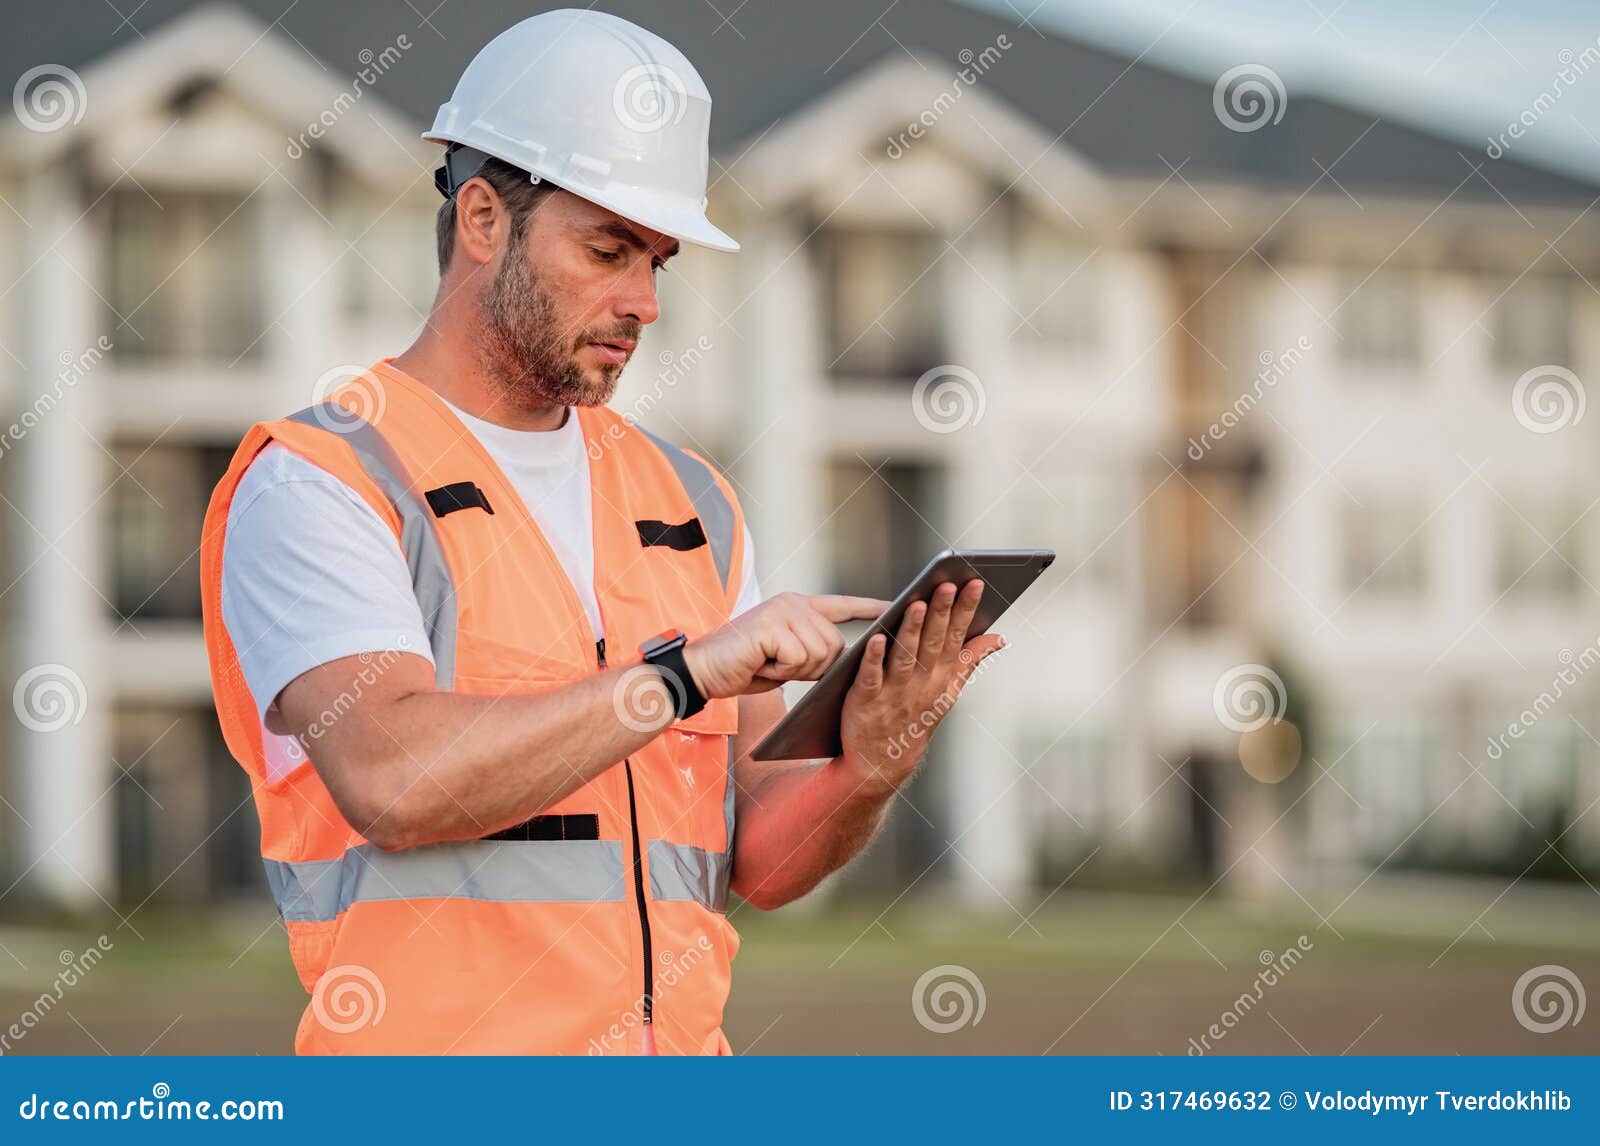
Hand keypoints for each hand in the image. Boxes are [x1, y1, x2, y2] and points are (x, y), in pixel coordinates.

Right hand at [682, 592, 890, 698]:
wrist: (703, 670)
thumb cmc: (743, 667)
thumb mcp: (786, 658)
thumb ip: (812, 651)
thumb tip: (844, 659)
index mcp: (798, 606)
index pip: (843, 605)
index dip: (871, 608)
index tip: (898, 607)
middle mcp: (794, 603)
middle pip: (834, 644)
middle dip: (813, 667)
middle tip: (778, 665)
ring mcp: (783, 611)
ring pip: (819, 653)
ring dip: (795, 669)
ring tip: (767, 661)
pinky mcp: (772, 624)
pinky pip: (799, 658)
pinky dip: (781, 669)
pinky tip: (760, 661)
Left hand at [837, 579, 1003, 793]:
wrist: (882, 764)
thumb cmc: (914, 718)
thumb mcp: (947, 692)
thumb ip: (968, 661)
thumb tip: (999, 637)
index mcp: (941, 678)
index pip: (957, 638)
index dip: (966, 610)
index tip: (975, 582)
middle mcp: (921, 684)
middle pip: (933, 643)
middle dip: (942, 613)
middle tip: (948, 584)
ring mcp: (894, 694)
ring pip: (905, 656)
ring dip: (912, 630)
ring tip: (917, 603)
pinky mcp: (865, 702)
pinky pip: (871, 677)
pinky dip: (874, 658)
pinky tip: (876, 637)